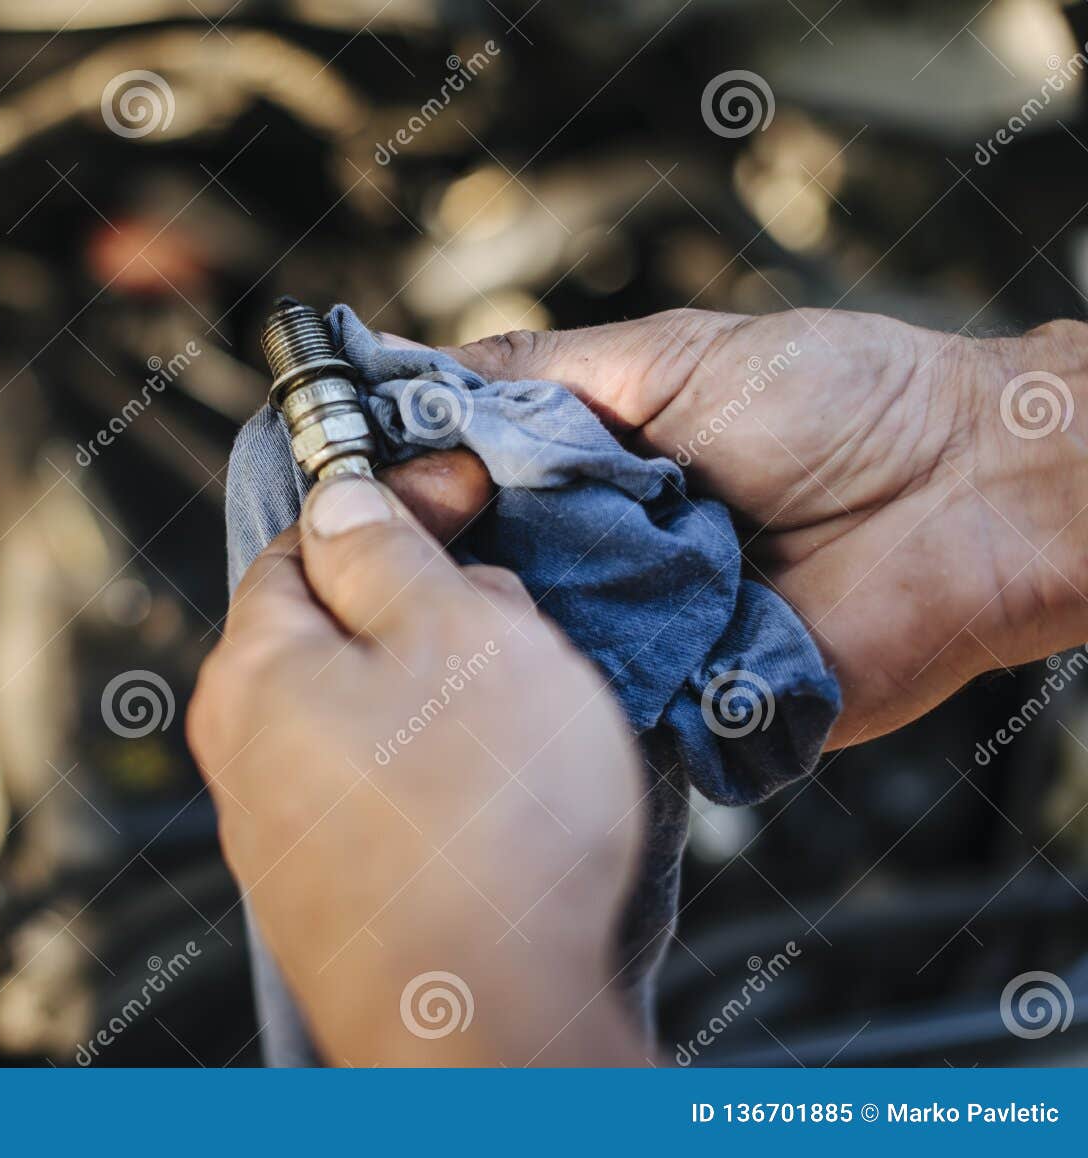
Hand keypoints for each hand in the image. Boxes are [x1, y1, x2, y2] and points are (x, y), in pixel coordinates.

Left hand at [187, 468, 647, 1065]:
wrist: (488, 1030)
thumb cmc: (479, 830)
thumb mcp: (454, 632)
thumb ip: (389, 551)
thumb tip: (350, 499)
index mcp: (254, 671)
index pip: (304, 542)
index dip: (391, 503)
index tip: (463, 494)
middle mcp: (245, 755)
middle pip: (339, 632)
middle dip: (429, 609)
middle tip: (512, 620)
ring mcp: (285, 836)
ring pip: (372, 717)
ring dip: (446, 696)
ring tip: (525, 721)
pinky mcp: (336, 896)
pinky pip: (390, 796)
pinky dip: (444, 775)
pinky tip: (502, 801)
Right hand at [419, 310, 1087, 744]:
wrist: (972, 492)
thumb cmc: (844, 402)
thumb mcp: (672, 358)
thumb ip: (542, 371)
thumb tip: (413, 373)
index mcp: (589, 472)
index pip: (465, 486)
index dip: (405, 483)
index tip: (343, 474)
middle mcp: (600, 558)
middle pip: (477, 572)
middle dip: (431, 559)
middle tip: (383, 546)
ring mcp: (635, 636)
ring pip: (521, 645)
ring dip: (487, 624)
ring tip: (450, 603)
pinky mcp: (678, 706)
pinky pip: (593, 709)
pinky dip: (559, 692)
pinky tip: (521, 667)